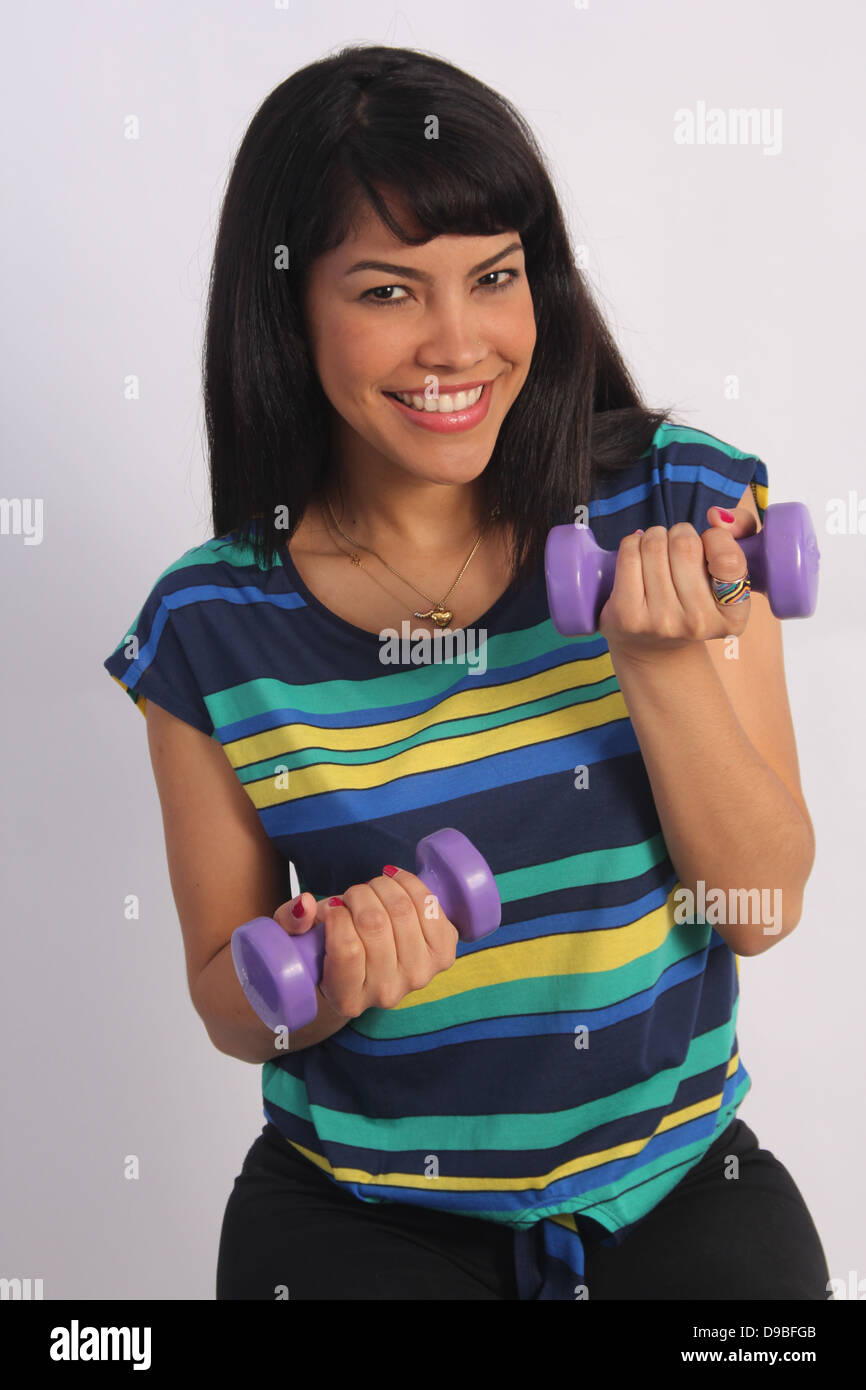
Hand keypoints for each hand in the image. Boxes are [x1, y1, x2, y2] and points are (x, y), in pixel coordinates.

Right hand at [272, 867, 459, 1018]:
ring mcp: (419, 976)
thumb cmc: (327, 947)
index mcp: (347, 999)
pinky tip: (395, 882)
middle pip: (375, 925)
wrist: (370, 962)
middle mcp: (386, 995)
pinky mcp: (444, 954)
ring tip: (372, 890)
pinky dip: (410, 884)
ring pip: (402, 911)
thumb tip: (305, 904)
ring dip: (382, 886)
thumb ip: (290, 922)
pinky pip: (430, 907)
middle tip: (352, 895)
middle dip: (359, 895)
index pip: (347, 951)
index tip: (333, 907)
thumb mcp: (295, 938)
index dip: (337, 917)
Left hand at [598, 505, 756, 658]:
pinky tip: (637, 555)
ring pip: (654, 545)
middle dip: (680, 533)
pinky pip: (629, 554)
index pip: (729, 560)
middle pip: (685, 544)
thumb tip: (717, 515)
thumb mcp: (730, 573)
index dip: (715, 539)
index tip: (708, 544)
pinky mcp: (628, 616)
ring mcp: (661, 622)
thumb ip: (743, 529)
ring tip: (657, 551)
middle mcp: (698, 623)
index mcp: (733, 616)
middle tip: (676, 547)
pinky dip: (632, 543)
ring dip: (655, 536)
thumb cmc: (694, 596)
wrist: (652, 645)